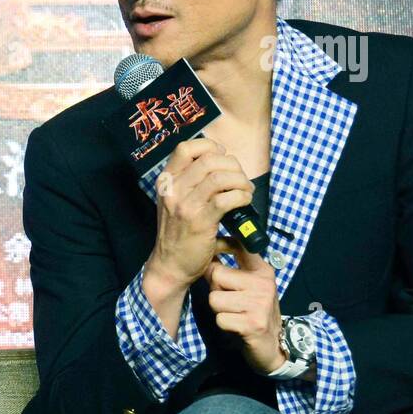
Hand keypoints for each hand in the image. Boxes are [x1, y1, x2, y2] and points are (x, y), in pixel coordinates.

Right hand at [149, 137, 255, 288]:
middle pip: (209, 159)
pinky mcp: (200, 221)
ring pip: (219, 177)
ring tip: (246, 190)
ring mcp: (185, 205)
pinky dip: (242, 197)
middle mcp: (173, 189)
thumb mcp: (175, 203)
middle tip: (239, 179)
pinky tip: (244, 202)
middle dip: (232, 165)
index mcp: (166, 181)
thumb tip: (226, 169)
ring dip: (240, 181)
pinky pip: (227, 199)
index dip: (210, 147)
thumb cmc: (177, 234)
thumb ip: (192, 184)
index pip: (185, 148)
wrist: (169, 266)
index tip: (222, 158)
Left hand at [204, 237, 286, 373]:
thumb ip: (233, 268)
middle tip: (230, 301)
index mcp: (263, 271)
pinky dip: (224, 324)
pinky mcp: (253, 323)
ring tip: (234, 314)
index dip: (220, 247)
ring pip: (214, 299)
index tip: (213, 252)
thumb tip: (208, 251)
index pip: (239, 246)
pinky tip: (237, 326)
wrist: (273, 344)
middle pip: (216, 275)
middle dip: (215, 290)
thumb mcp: (250, 285)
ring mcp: (260, 303)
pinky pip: (220, 319)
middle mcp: (263, 284)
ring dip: (219, 310)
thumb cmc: (254, 311)